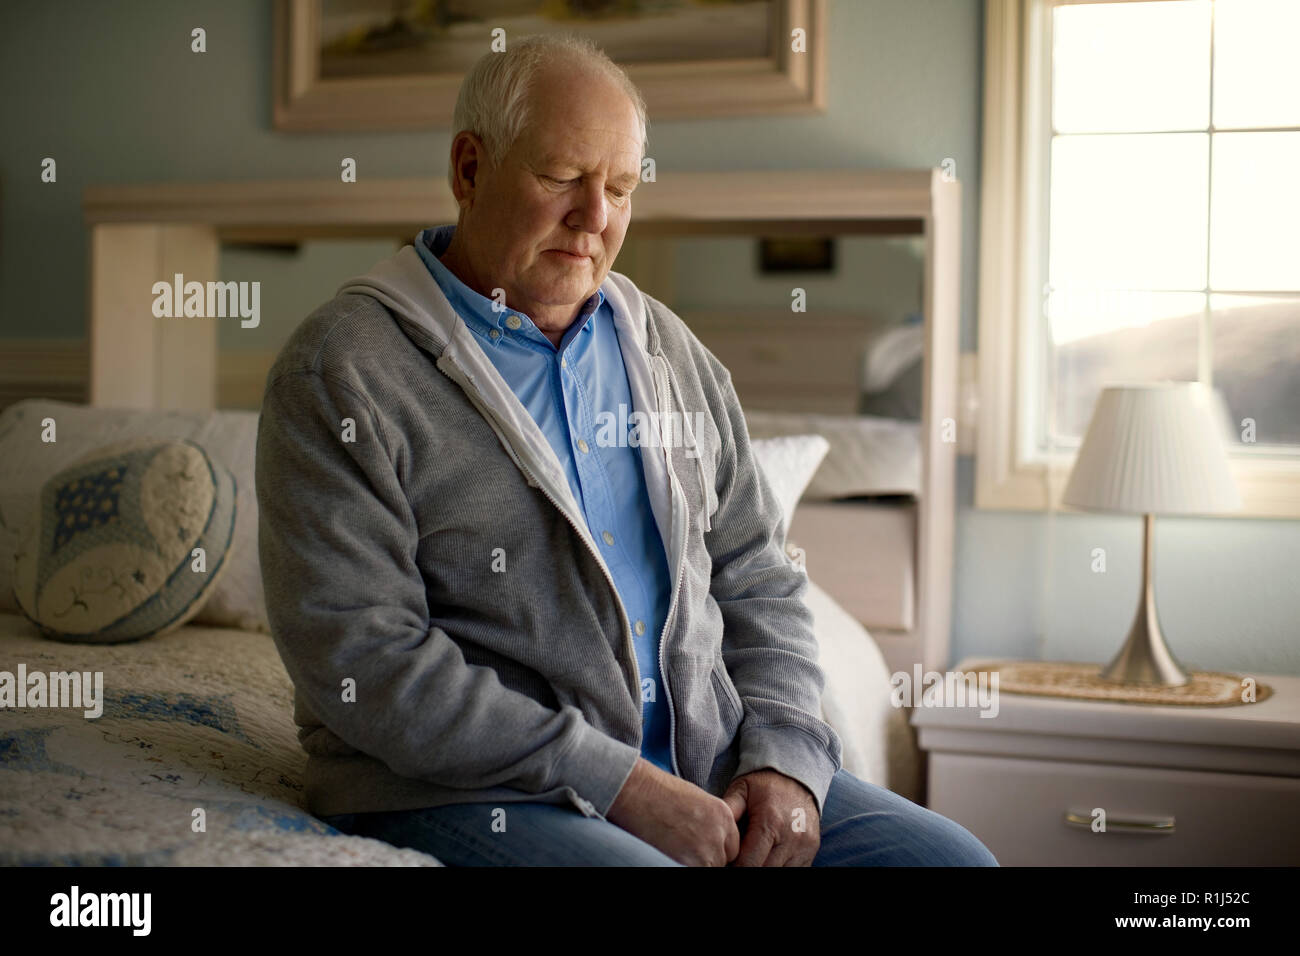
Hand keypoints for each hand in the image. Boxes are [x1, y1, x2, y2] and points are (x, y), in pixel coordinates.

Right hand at [606, 758, 740, 866]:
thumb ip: (708, 820)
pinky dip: (682, 865)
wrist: (637, 792)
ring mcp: (706, 850)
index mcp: (723, 814)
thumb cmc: (657, 791)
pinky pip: (693, 871)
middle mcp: (719, 833)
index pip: (731, 845)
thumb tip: (705, 836)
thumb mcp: (695, 799)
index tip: (702, 847)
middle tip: (687, 850)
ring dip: (695, 863)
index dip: (716, 848)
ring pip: (709, 867)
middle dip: (707, 858)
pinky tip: (670, 855)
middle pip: (722, 859)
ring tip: (677, 851)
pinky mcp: (689, 862)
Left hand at [721, 769, 820, 865]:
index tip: (728, 859)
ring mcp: (805, 846)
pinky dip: (778, 867)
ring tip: (754, 855)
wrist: (797, 777)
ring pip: (779, 873)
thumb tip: (714, 831)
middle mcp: (791, 837)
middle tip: (739, 858)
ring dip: (764, 867)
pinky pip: (794, 871)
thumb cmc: (764, 785)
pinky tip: (768, 856)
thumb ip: (728, 810)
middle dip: (749, 866)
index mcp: (770, 822)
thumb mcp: (741, 789)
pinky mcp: (812, 851)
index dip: (734, 865)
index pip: (748, 863)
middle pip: (763, 871)